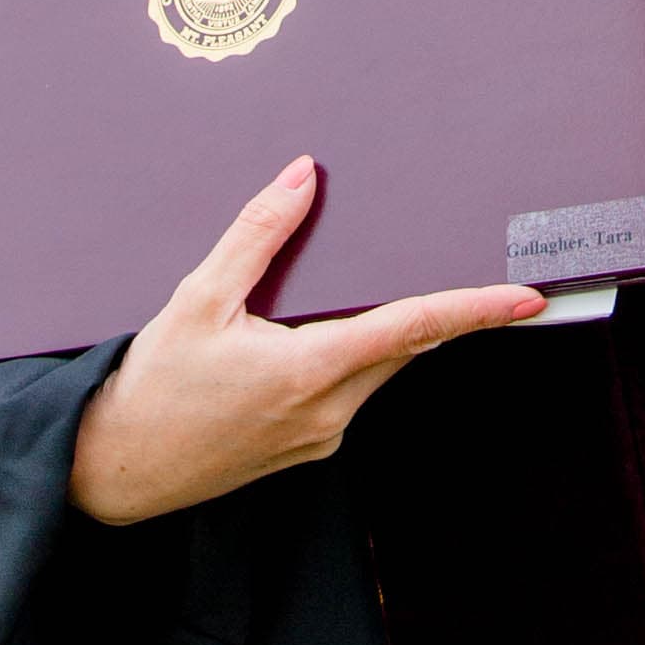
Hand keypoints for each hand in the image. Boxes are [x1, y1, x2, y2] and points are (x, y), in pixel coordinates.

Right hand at [67, 162, 542, 525]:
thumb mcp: (198, 297)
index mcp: (308, 371)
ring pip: (377, 368)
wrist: (117, 469)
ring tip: (369, 286)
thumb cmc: (154, 384)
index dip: (475, 310)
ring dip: (385, 331)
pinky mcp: (307, 449)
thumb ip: (258, 234)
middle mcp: (328, 412)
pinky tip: (319, 333)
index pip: (412, 328)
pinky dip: (353, 356)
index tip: (527, 299)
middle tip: (473, 268)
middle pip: (403, 346)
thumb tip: (305, 175)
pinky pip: (351, 391)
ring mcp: (319, 438)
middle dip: (436, 309)